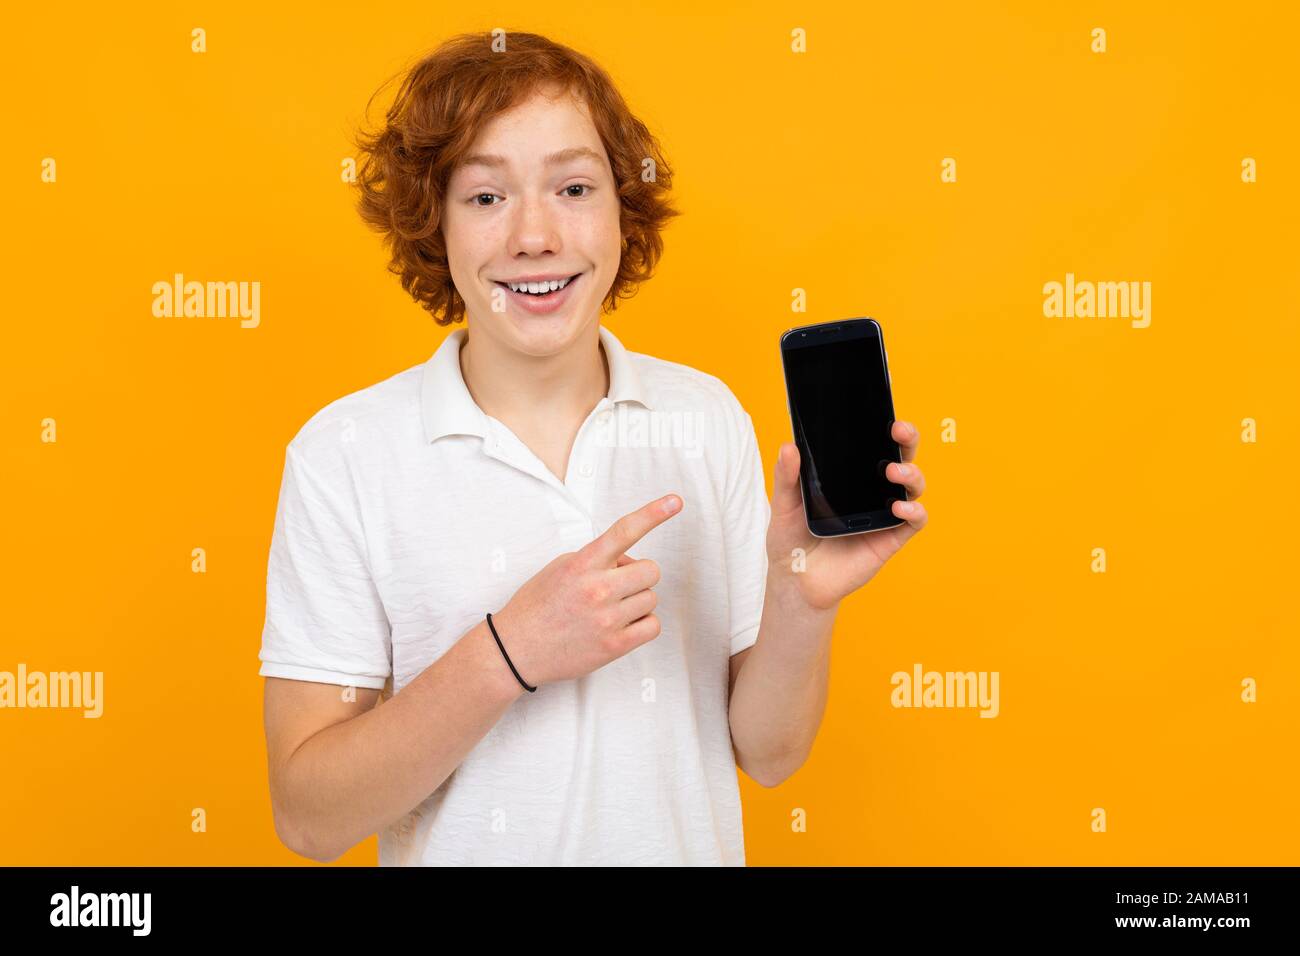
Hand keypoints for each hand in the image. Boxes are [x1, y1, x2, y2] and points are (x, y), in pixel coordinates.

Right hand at [492, 493, 681, 685]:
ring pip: (652, 598)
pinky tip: (620, 625)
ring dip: (637, 601)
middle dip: (638, 575)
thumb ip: (597, 559)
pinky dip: (642, 624)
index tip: (675, 501)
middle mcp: (597, 589)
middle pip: (650, 570)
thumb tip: (629, 563)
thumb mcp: (561, 567)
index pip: (624, 531)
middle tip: (616, 585)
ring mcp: (607, 619)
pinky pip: (652, 626)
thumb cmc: (538, 605)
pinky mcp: (615, 645)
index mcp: (582, 564)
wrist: (516, 650)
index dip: (653, 513)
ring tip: (609, 609)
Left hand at [765, 420, 927, 610]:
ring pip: (912, 486)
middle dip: (907, 440)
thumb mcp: (784, 505)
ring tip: (893, 472)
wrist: (795, 581)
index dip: (884, 428)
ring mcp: (883, 514)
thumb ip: (787, 478)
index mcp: (849, 477)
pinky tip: (899, 507)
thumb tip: (789, 446)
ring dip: (910, 474)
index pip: (873, 446)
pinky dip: (914, 511)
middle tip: (898, 431)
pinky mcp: (889, 538)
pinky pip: (914, 521)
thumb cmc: (791, 540)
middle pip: (900, 458)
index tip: (884, 415)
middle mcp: (871, 491)